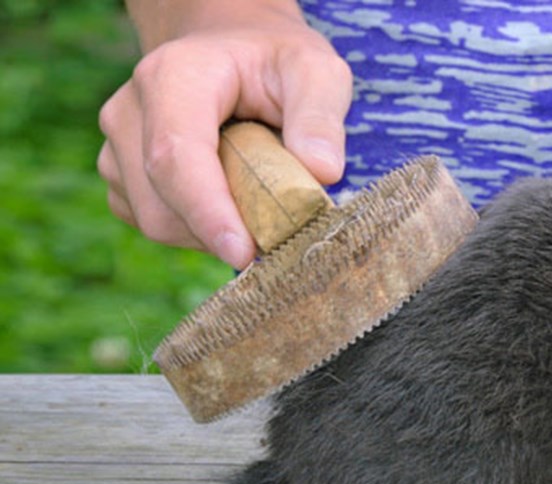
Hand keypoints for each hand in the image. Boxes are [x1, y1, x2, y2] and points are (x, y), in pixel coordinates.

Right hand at [97, 1, 351, 268]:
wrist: (233, 50)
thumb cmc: (276, 62)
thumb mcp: (316, 72)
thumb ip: (321, 117)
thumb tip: (322, 173)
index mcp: (173, 77)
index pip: (176, 156)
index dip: (207, 212)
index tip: (245, 253)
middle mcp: (129, 110)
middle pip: (162, 203)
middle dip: (221, 232)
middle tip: (281, 228)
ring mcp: (117, 146)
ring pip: (156, 222)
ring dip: (212, 232)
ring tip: (257, 197)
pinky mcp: (122, 176)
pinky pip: (156, 224)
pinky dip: (198, 231)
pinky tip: (231, 202)